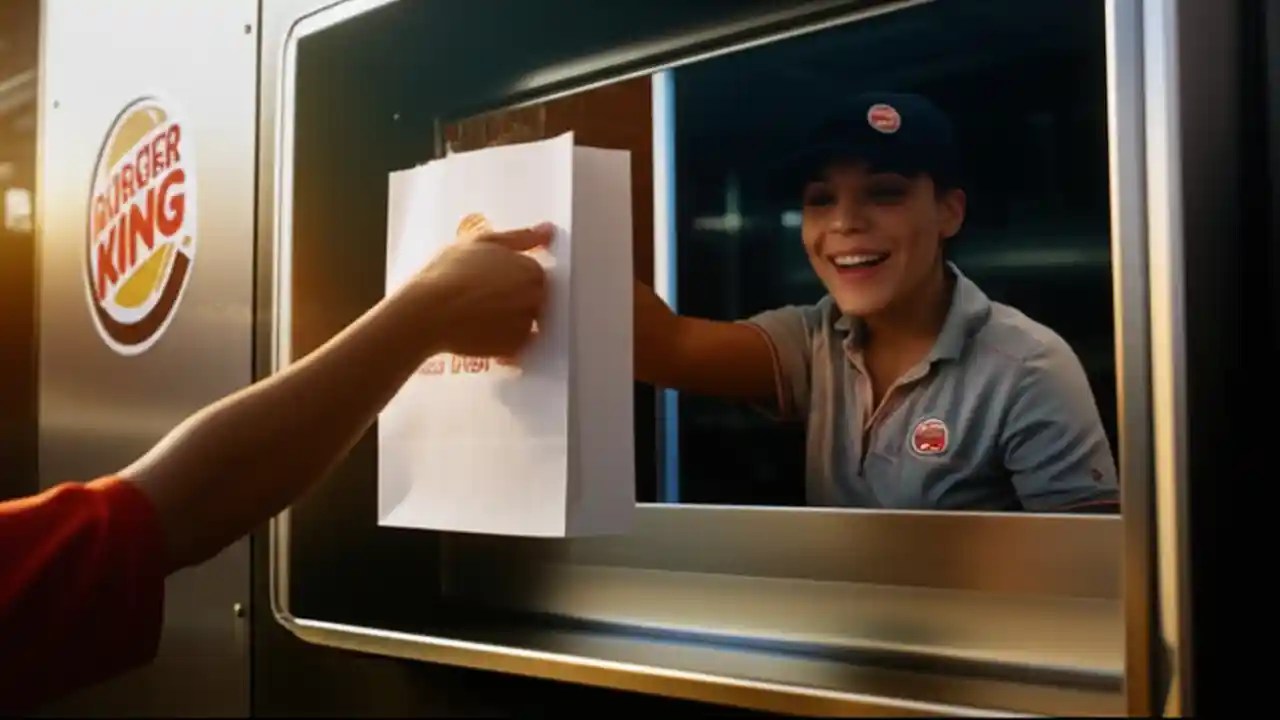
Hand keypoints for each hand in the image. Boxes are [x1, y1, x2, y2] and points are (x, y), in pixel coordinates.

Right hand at [411, 222, 552, 357]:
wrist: (428, 313)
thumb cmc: (448, 274)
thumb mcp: (482, 242)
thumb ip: (521, 237)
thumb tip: (548, 230)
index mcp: (532, 269)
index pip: (535, 274)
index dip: (512, 277)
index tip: (493, 280)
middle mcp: (535, 297)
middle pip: (535, 298)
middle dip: (515, 298)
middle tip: (484, 298)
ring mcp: (526, 324)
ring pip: (526, 321)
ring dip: (510, 319)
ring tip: (479, 314)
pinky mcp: (514, 347)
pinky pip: (516, 342)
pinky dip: (503, 339)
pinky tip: (480, 330)